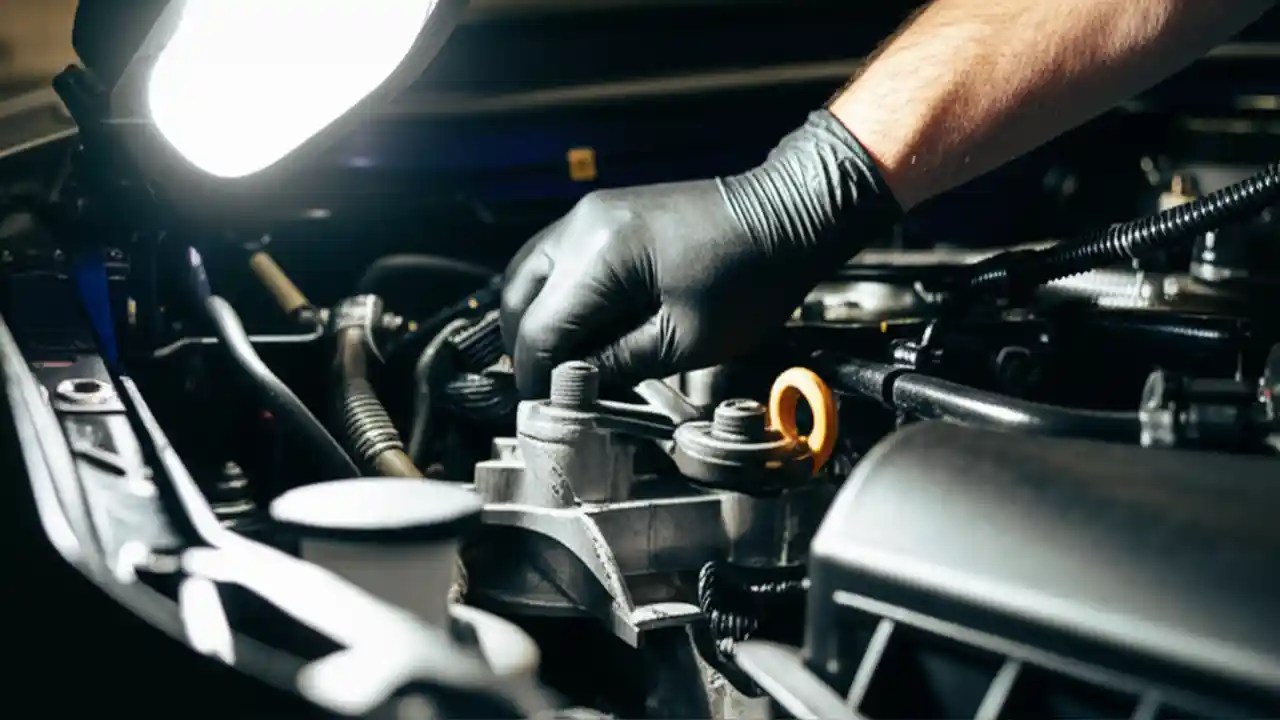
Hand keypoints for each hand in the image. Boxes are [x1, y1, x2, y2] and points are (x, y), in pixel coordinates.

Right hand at [501, 110, 900, 396]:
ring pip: (528, 273)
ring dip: (535, 319)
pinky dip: (554, 293)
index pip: (539, 329)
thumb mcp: (684, 340)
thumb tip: (573, 388)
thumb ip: (617, 364)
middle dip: (526, 348)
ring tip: (562, 360)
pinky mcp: (603, 213)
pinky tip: (579, 325)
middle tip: (548, 388)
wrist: (787, 215)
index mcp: (599, 256)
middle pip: (519, 298)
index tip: (544, 407)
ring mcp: (589, 213)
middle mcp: (582, 225)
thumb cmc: (750, 277)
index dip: (536, 376)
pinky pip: (555, 256)